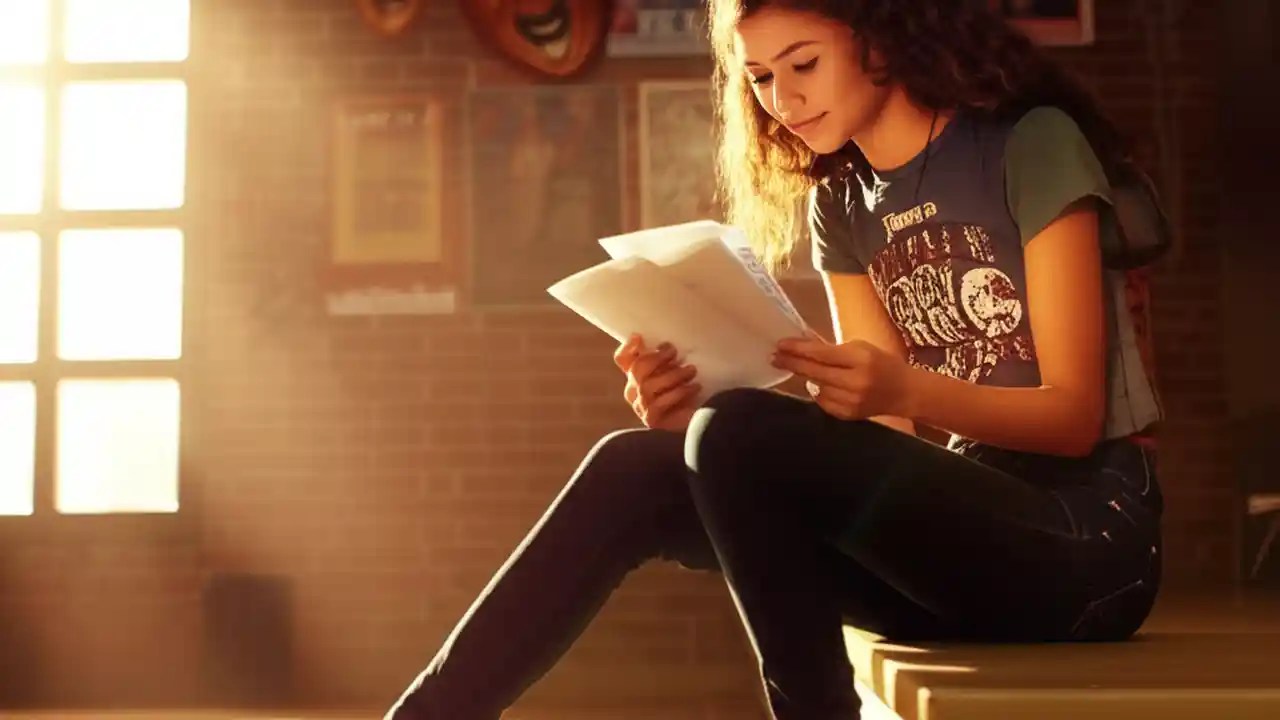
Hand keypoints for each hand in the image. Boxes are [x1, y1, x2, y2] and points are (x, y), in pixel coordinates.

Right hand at [614, 335, 701, 430]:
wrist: (698, 420)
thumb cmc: (687, 390)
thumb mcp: (678, 368)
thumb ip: (666, 356)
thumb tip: (662, 342)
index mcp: (636, 374)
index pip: (623, 359)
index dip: (627, 348)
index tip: (639, 337)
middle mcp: (633, 390)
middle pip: (637, 369)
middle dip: (656, 358)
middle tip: (675, 352)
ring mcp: (640, 406)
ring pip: (647, 386)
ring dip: (673, 375)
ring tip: (691, 371)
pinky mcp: (650, 419)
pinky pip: (659, 403)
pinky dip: (678, 393)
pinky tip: (694, 387)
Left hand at [772, 337, 913, 420]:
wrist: (905, 392)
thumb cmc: (882, 363)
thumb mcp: (861, 348)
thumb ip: (832, 348)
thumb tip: (802, 343)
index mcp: (860, 358)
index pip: (822, 354)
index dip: (798, 349)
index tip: (780, 344)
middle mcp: (855, 381)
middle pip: (814, 372)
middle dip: (792, 363)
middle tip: (774, 357)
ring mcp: (851, 401)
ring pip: (816, 387)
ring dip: (808, 377)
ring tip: (806, 369)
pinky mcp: (848, 415)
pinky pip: (822, 402)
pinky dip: (819, 392)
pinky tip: (825, 385)